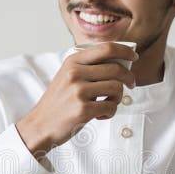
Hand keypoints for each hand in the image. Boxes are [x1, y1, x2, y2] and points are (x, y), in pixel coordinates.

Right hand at [16, 42, 136, 155]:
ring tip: (108, 104)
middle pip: (116, 69)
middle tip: (131, 85)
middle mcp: (75, 73)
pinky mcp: (83, 109)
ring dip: (118, 98)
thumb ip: (89, 68)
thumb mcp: (67, 76)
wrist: (40, 125)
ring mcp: (79, 91)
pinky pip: (111, 107)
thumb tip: (121, 62)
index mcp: (72, 62)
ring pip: (116, 88)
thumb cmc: (58, 102)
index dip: (125, 51)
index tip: (134, 57)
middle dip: (129, 78)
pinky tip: (99, 115)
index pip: (106, 48)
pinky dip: (110, 112)